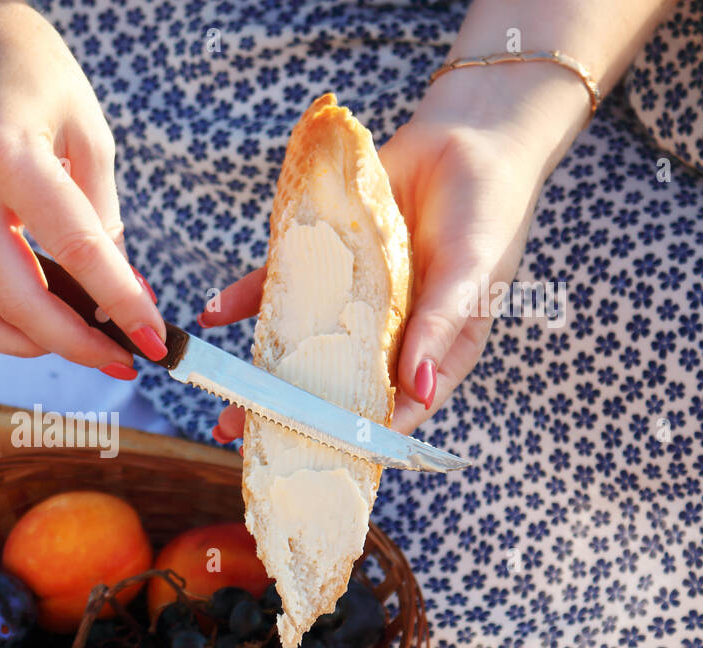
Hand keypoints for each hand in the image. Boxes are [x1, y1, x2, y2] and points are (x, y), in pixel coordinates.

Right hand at [0, 0, 165, 373]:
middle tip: (121, 359)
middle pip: (18, 299)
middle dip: (77, 342)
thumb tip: (119, 286)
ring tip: (72, 341)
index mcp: (9, 156)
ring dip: (24, 344)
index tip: (153, 338)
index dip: (119, 301)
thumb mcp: (84, 123)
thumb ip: (101, 207)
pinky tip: (25, 321)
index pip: (75, 248)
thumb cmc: (24, 67)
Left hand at [206, 65, 583, 440]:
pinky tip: (214, 314)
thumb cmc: (488, 211)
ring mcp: (349, 299)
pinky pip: (278, 284)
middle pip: (334, 386)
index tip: (315, 458)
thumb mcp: (472, 273)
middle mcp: (385, 334)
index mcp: (431, 351)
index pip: (393, 409)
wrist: (468, 134)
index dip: (356, 438)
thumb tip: (416, 392)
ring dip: (259, 371)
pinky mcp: (323, 258)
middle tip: (244, 438)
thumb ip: (440, 328)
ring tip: (219, 402)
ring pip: (299, 344)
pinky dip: (245, 299)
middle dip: (290, 414)